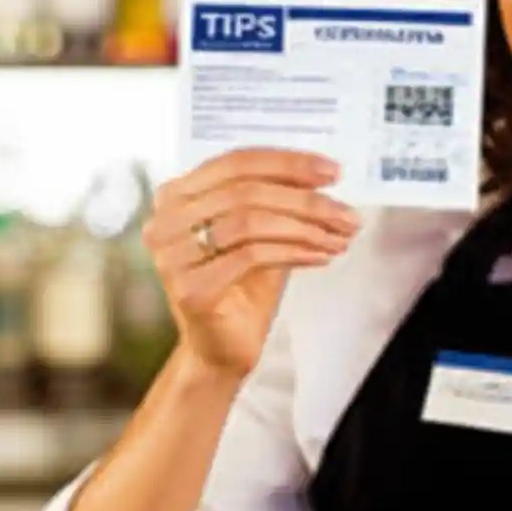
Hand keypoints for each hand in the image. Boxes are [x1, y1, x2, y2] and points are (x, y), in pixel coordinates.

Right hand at [141, 149, 360, 378]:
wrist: (222, 348)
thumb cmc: (243, 286)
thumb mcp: (262, 231)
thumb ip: (278, 199)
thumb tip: (324, 173)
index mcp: (177, 196)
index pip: (235, 162)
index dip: (288, 163)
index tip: (332, 171)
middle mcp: (164, 222)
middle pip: (246, 192)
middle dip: (306, 200)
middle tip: (347, 212)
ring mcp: (172, 256)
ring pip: (250, 222)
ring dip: (306, 227)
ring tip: (341, 237)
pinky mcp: (190, 289)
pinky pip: (252, 256)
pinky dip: (295, 252)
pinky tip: (322, 256)